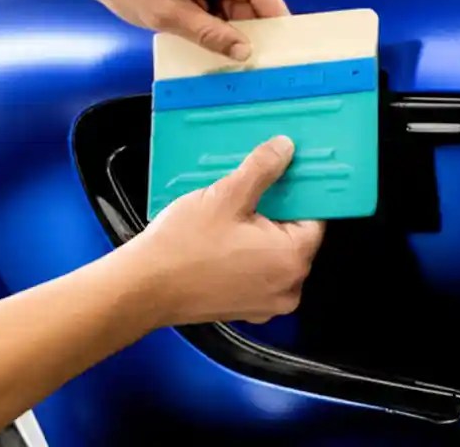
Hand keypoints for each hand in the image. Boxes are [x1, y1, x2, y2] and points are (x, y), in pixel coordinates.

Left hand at [85, 0, 289, 59]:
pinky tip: (210, 36)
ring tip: (221, 51)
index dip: (275, 18)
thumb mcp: (167, 16)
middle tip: (250, 62)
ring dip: (232, 25)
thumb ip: (209, 34)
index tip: (284, 47)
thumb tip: (243, 52)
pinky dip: (220, 17)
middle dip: (250, 28)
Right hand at [123, 135, 324, 325]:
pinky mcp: (246, 309)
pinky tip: (221, 238)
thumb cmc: (181, 249)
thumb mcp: (226, 196)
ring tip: (229, 215)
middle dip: (275, 212)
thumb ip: (262, 169)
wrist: (144, 288)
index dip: (299, 193)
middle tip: (246, 194)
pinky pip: (257, 272)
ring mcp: (267, 303)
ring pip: (274, 254)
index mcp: (292, 259)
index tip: (284, 177)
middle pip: (295, 236)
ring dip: (258, 232)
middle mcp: (288, 287)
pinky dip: (246, 254)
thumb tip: (284, 150)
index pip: (316, 216)